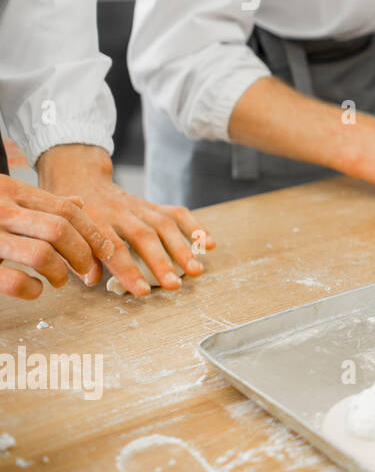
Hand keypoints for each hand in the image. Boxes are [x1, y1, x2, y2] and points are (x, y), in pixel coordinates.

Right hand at [0, 174, 115, 299]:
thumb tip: (79, 203)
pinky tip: (34, 289)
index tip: (109, 252)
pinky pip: (12, 280)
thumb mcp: (5, 194)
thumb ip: (39, 201)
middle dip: (83, 254)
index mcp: (12, 192)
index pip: (67, 210)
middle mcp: (0, 210)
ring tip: (59, 280)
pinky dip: (31, 289)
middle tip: (86, 271)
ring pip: (41, 254)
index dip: (94, 232)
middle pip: (60, 230)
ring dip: (60, 273)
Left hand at [37, 144, 212, 296]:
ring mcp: (140, 207)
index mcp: (95, 222)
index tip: (142, 291)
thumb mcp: (68, 235)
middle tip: (175, 285)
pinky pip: (178, 213)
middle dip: (161, 262)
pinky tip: (209, 243)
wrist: (80, 180)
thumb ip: (80, 258)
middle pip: (144, 236)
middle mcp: (120, 213)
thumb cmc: (75, 219)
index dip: (128, 270)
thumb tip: (92, 279)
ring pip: (165, 225)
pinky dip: (196, 227)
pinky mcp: (154, 205)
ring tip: (197, 271)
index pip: (114, 248)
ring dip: (183, 249)